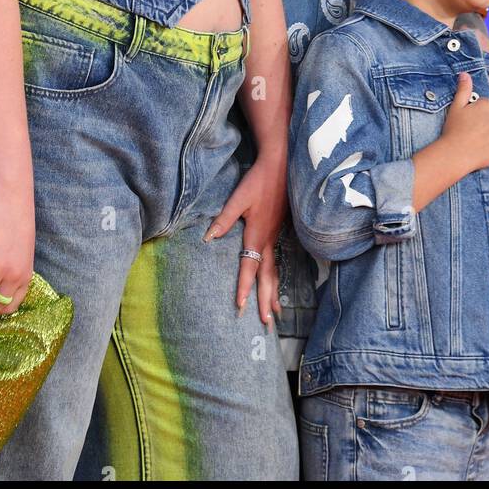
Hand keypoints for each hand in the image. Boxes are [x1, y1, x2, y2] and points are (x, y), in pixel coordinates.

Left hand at [203, 152, 287, 326]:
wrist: (280, 166)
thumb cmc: (258, 181)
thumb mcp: (238, 199)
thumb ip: (223, 219)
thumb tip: (208, 239)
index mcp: (257, 234)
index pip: (249, 267)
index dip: (243, 288)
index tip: (239, 307)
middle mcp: (267, 240)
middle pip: (267, 276)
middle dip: (266, 300)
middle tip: (266, 322)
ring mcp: (275, 236)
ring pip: (275, 271)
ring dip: (274, 293)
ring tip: (276, 312)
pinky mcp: (278, 231)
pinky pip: (277, 261)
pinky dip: (276, 278)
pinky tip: (275, 283)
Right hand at [440, 71, 488, 173]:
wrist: (455, 154)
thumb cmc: (454, 129)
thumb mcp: (456, 106)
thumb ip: (464, 89)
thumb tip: (465, 74)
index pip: (487, 106)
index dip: (477, 115)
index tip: (470, 122)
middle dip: (487, 123)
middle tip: (473, 132)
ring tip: (478, 141)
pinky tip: (484, 149)